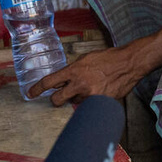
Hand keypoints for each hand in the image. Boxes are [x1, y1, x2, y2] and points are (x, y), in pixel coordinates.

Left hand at [28, 45, 143, 105]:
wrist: (130, 63)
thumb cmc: (110, 58)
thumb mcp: (87, 58)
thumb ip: (74, 69)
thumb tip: (64, 79)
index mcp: (74, 71)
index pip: (49, 82)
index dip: (37, 89)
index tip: (31, 93)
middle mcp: (80, 84)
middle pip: (57, 100)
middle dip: (57, 98)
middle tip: (62, 95)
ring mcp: (90, 95)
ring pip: (75, 102)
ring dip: (79, 97)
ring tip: (92, 86)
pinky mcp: (100, 103)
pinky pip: (90, 104)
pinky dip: (93, 100)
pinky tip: (102, 89)